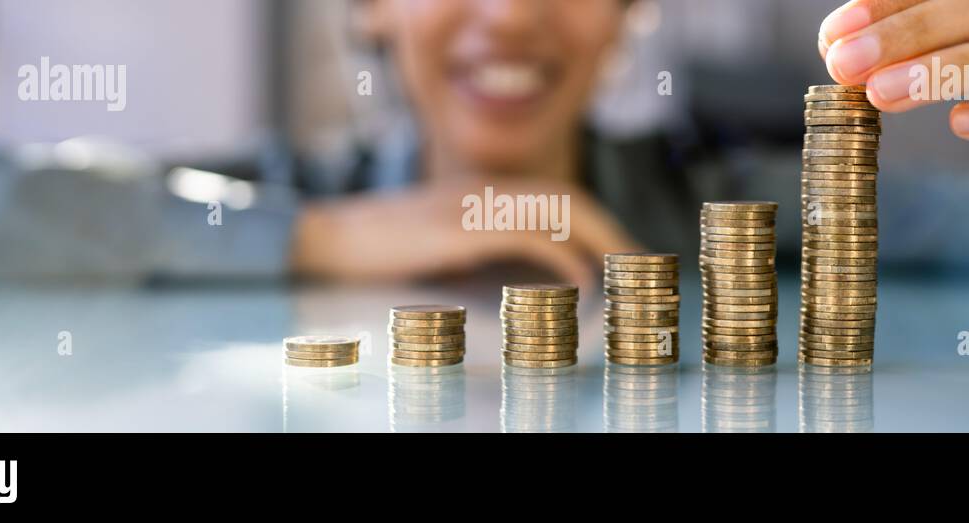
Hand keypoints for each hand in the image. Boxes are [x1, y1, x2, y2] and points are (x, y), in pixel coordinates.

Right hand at [290, 177, 640, 287]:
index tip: (624, 256)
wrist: (327, 239)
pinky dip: (564, 257)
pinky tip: (581, 282)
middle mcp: (486, 189)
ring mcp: (475, 204)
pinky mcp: (463, 227)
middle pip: (571, 198)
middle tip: (642, 268)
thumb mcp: (441, 246)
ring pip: (561, 208)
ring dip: (600, 240)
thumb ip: (481, 249)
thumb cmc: (380, 251)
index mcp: (485, 191)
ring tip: (625, 273)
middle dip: (612, 232)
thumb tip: (527, 278)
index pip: (558, 196)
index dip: (598, 224)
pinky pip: (530, 236)